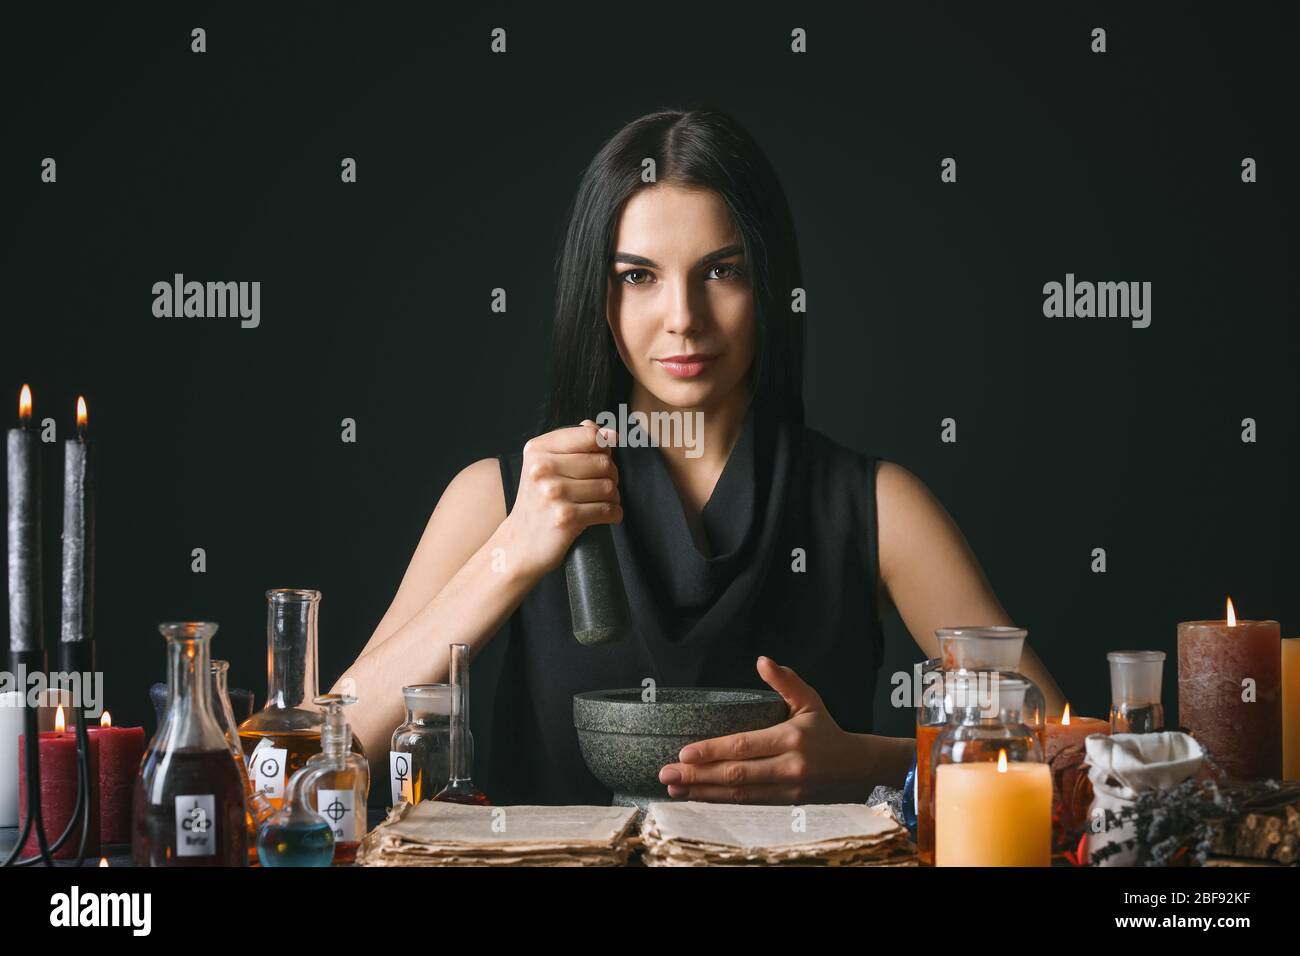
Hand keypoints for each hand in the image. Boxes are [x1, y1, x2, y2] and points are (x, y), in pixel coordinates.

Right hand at [499, 419, 622, 577]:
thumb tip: (603, 430)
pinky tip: (606, 516)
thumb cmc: (537, 503)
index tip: (607, 451)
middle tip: (603, 486)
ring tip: (603, 502)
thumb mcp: (544, 467)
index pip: (589, 435)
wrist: (519, 544)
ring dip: (613, 497)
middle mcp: (542, 469)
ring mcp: (553, 494)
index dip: (605, 444)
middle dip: (611, 475)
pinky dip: (614, 514)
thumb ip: (571, 444)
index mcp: (537, 450)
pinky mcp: (566, 518)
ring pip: (608, 487)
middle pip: (603, 462)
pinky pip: (607, 510)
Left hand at [657, 656, 873, 803]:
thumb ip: (786, 681)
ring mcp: (787, 790)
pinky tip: (699, 799)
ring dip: (703, 793)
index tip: (683, 753)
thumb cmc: (827, 730)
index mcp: (792, 738)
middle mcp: (789, 767)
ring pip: (739, 794)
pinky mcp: (786, 805)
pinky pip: (748, 804)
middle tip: (666, 774)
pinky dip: (722, 803)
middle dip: (697, 776)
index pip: (743, 746)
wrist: (857, 769)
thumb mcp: (810, 700)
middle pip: (735, 774)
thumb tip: (762, 660)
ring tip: (674, 789)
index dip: (712, 751)